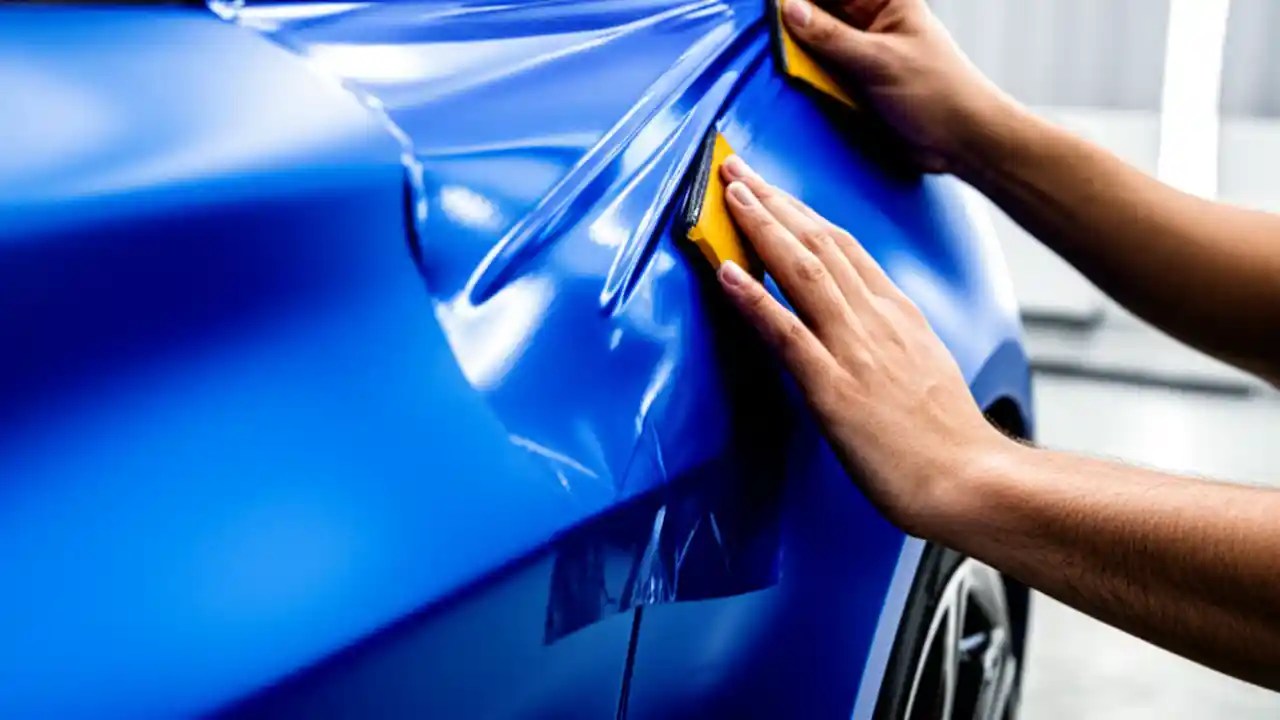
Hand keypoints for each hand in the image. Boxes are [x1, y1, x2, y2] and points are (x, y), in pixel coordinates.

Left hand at [716, 155, 1010, 533]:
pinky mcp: (834, 390)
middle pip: (820, 243)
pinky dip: (754, 299)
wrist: (973, 481)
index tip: (773, 186)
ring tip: (729, 194)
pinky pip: (787, 334)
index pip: (844, 245)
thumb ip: (892, 334)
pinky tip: (727, 272)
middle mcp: (875, 321)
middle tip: (736, 166)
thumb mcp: (925, 366)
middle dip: (775, 200)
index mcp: (897, 314)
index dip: (802, 211)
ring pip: (803, 272)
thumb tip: (865, 317)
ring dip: (762, 227)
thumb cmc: (947, 438)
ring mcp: (855, 352)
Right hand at [782, 0, 1013, 173]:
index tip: (773, 6)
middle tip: (762, 22)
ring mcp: (861, 50)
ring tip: (767, 43)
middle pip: (821, 8)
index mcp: (886, 0)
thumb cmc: (936, 91)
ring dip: (794, 42)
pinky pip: (820, 67)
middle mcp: (871, 20)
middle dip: (794, 14)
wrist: (960, 141)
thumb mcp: (879, 60)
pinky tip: (782, 66)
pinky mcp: (854, 79)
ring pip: (815, 37)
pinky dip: (803, 68)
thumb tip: (789, 10)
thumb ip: (830, 37)